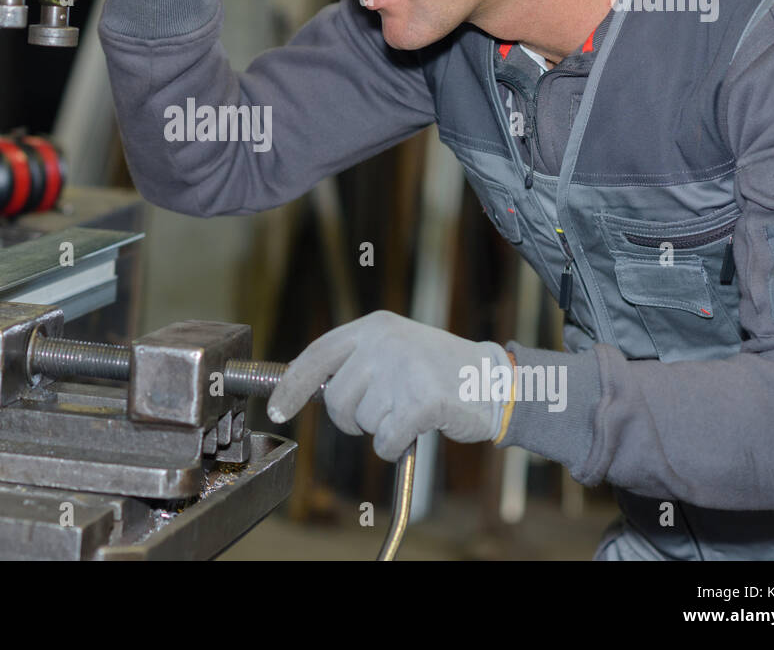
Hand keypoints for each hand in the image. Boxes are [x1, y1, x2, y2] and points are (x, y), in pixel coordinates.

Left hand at [266, 311, 511, 459]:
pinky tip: (417, 430)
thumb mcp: (394, 348)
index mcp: (373, 326)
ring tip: (410, 410)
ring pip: (363, 423)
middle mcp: (384, 343)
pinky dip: (397, 446)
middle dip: (352, 419)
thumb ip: (354, 362)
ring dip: (382, 429)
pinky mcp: (423, 401)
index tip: (276, 409)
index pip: (317, 355)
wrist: (496, 382)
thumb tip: (302, 388)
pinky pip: (386, 440)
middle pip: (335, 399)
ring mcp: (404, 369)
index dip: (291, 385)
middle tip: (381, 414)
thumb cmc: (439, 370)